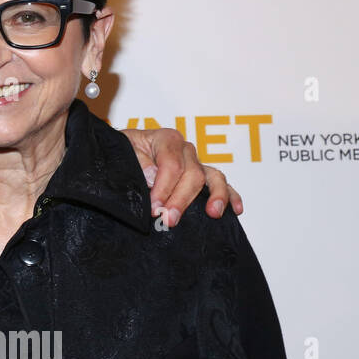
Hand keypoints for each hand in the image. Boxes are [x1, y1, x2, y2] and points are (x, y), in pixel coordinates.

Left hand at [122, 128, 243, 226]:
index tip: (154, 208)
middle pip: (192, 174)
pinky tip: (235, 210)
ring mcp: (196, 162)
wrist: (124, 151)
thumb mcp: (123, 150)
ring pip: (213, 177)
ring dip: (214, 196)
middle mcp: (185, 149)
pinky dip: (230, 195)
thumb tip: (153, 176)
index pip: (172, 165)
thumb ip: (137, 161)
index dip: (164, 188)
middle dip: (181, 199)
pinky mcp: (202, 176)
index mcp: (166, 139)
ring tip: (212, 213)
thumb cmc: (123, 150)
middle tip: (168, 219)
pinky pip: (221, 184)